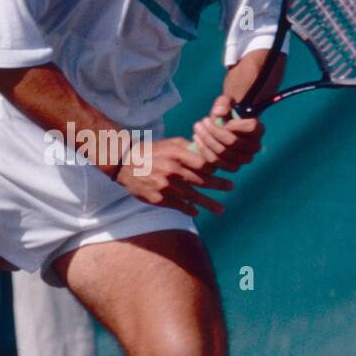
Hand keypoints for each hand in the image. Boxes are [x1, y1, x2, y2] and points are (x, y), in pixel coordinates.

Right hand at [114, 137, 233, 216]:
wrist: (125, 164)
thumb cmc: (151, 152)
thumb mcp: (169, 144)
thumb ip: (188, 148)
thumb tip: (207, 154)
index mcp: (177, 155)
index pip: (203, 164)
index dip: (214, 169)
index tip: (220, 171)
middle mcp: (173, 171)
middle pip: (202, 181)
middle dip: (219, 185)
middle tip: (231, 188)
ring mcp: (166, 187)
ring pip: (193, 197)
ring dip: (209, 204)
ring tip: (221, 209)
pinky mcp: (158, 199)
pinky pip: (178, 206)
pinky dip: (189, 209)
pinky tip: (196, 212)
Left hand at [190, 94, 264, 172]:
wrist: (223, 126)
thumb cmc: (227, 112)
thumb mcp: (226, 102)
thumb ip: (224, 103)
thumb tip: (218, 112)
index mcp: (258, 129)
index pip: (251, 127)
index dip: (235, 124)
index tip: (223, 119)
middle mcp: (255, 146)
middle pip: (232, 142)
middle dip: (213, 131)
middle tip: (202, 121)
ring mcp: (244, 159)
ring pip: (222, 153)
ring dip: (206, 140)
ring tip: (197, 128)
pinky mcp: (233, 167)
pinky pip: (216, 162)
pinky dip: (204, 150)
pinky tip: (197, 138)